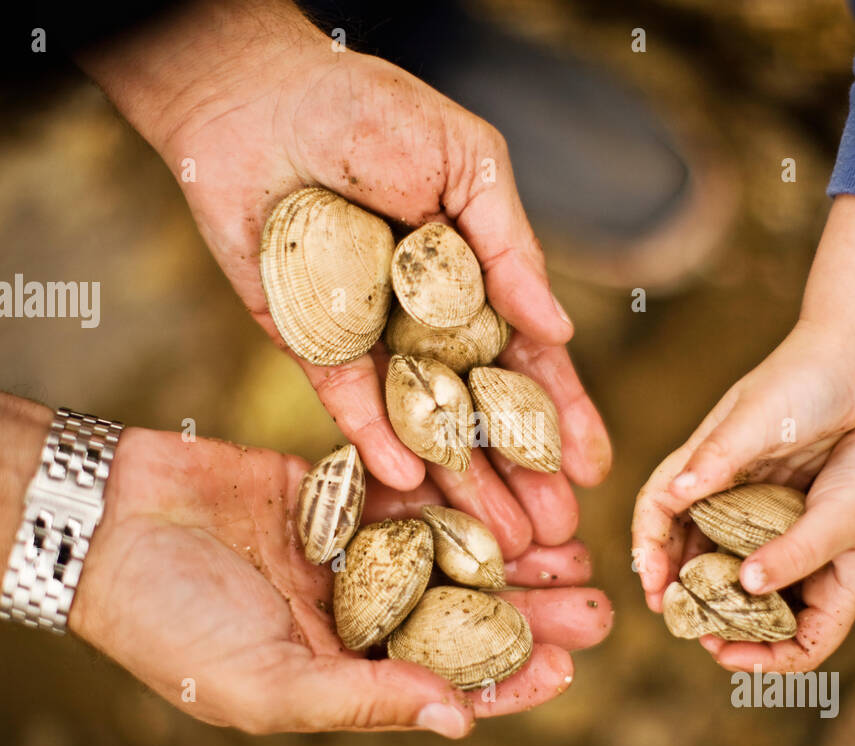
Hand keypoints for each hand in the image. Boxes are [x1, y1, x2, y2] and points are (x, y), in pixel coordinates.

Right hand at [69, 427, 612, 734]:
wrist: (99, 524)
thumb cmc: (167, 625)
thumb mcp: (264, 684)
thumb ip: (362, 700)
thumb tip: (459, 722)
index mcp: (338, 670)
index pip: (441, 682)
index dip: (506, 679)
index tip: (566, 669)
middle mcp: (350, 611)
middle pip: (461, 613)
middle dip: (527, 611)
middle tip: (596, 604)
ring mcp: (344, 547)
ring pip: (446, 550)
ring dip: (506, 551)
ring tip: (571, 549)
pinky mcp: (331, 486)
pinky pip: (405, 489)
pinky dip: (454, 491)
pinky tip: (506, 490)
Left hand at [80, 0, 611, 558]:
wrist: (261, 97)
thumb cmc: (372, 112)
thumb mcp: (468, 165)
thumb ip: (511, 249)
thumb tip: (558, 330)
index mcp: (475, 280)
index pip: (528, 362)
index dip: (562, 415)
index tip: (593, 468)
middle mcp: (427, 321)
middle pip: (482, 410)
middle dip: (522, 472)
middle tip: (557, 531)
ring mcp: (370, 340)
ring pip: (424, 422)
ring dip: (462, 478)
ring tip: (500, 538)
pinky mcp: (310, 345)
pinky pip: (348, 403)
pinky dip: (378, 439)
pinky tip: (413, 482)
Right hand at [631, 195, 854, 608]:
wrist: (854, 355)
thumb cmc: (803, 380)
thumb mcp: (760, 419)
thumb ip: (718, 455)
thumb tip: (673, 493)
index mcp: (702, 452)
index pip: (655, 506)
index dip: (647, 548)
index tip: (653, 587)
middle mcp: (718, 470)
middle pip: (678, 529)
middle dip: (670, 572)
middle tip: (677, 616)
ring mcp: (749, 481)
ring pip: (714, 537)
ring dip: (708, 573)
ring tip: (712, 614)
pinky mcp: (780, 488)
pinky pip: (753, 536)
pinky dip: (747, 563)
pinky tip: (759, 590)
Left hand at [697, 412, 854, 671]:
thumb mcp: (837, 519)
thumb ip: (795, 553)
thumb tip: (746, 584)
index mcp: (840, 597)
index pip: (801, 652)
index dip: (761, 660)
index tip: (718, 649)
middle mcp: (821, 585)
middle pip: (773, 630)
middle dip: (732, 631)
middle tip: (689, 616)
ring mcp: (807, 560)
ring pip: (761, 594)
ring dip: (727, 597)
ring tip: (688, 587)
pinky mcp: (793, 531)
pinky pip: (757, 556)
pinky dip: (732, 560)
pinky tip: (703, 548)